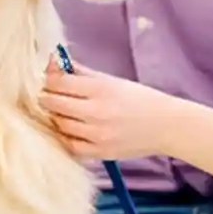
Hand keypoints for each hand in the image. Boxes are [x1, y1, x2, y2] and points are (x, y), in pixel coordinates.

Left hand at [40, 58, 179, 160]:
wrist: (166, 126)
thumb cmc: (140, 99)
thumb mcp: (112, 80)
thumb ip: (81, 72)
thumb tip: (54, 61)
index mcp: (100, 89)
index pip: (59, 83)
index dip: (49, 80)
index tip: (49, 81)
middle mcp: (97, 112)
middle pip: (54, 104)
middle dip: (47, 98)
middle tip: (48, 95)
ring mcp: (97, 135)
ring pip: (60, 124)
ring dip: (55, 116)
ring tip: (60, 111)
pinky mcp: (99, 152)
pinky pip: (70, 145)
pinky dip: (65, 136)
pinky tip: (69, 129)